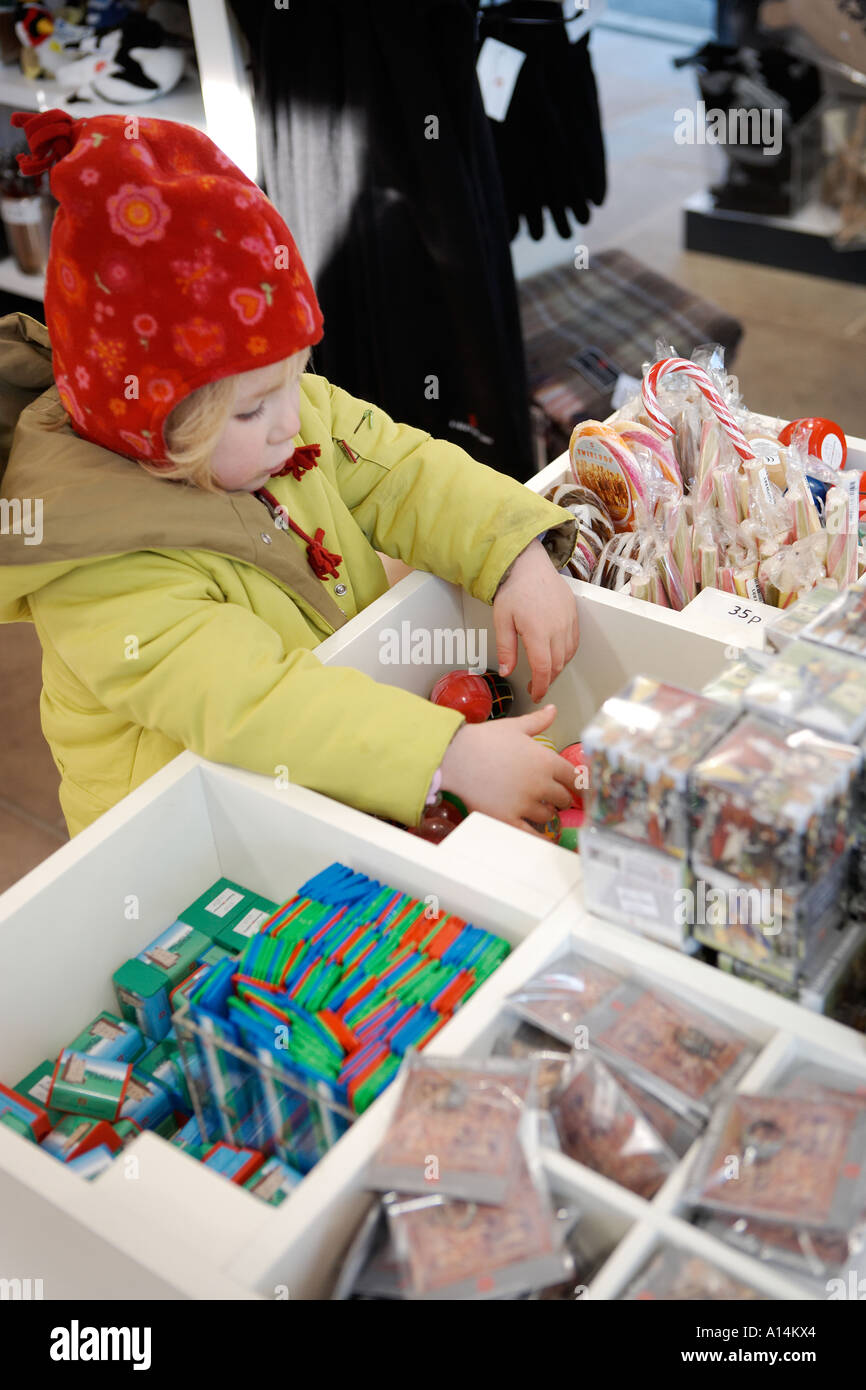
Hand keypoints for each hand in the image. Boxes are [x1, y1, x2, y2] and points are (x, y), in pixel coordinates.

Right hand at [439, 703, 575, 835]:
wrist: (455, 756)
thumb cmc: (484, 739)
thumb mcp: (514, 727)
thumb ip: (538, 721)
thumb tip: (553, 710)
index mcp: (546, 761)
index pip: (574, 778)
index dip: (576, 784)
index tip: (576, 788)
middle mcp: (540, 785)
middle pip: (563, 799)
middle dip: (560, 799)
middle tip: (554, 799)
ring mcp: (525, 804)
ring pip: (548, 816)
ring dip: (547, 814)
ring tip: (540, 811)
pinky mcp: (508, 819)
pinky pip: (531, 834)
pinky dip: (539, 837)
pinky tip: (542, 837)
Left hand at [493, 538, 579, 701]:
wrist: (529, 564)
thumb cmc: (513, 589)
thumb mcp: (502, 620)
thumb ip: (506, 648)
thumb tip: (507, 671)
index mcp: (538, 631)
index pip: (544, 668)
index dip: (541, 686)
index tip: (536, 694)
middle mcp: (557, 628)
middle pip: (558, 665)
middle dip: (548, 680)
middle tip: (536, 685)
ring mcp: (569, 621)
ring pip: (568, 655)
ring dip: (557, 667)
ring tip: (544, 671)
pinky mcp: (574, 614)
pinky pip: (574, 641)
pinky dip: (566, 653)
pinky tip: (555, 654)